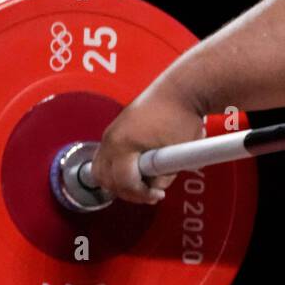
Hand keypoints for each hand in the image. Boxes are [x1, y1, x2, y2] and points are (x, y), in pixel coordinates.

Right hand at [89, 79, 205, 204]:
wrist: (182, 89)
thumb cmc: (182, 115)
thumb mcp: (179, 153)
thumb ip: (165, 176)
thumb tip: (155, 187)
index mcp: (124, 143)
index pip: (123, 182)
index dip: (141, 194)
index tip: (157, 195)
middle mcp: (112, 137)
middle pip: (105, 178)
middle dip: (126, 191)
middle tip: (147, 193)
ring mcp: (111, 131)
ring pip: (101, 168)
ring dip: (118, 180)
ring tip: (140, 183)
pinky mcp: (116, 128)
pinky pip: (106, 155)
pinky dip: (116, 166)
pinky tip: (136, 168)